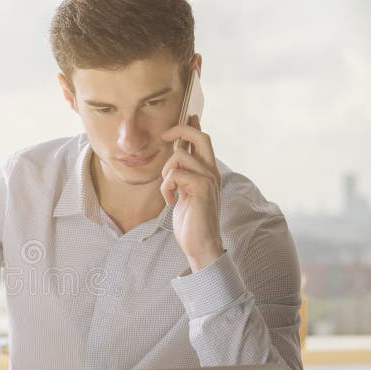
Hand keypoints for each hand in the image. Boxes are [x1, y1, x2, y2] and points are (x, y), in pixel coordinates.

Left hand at [160, 115, 223, 271]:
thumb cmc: (190, 222)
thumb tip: (175, 159)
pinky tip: (171, 201)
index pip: (203, 141)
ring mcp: (209, 179)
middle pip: (200, 137)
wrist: (200, 245)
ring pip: (179, 157)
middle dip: (180, 130)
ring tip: (168, 192)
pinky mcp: (202, 188)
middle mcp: (211, 172)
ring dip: (165, 174)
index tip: (182, 119)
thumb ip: (182, 177)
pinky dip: (166, 187)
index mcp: (208, 172)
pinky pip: (175, 174)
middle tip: (165, 136)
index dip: (192, 126)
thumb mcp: (184, 194)